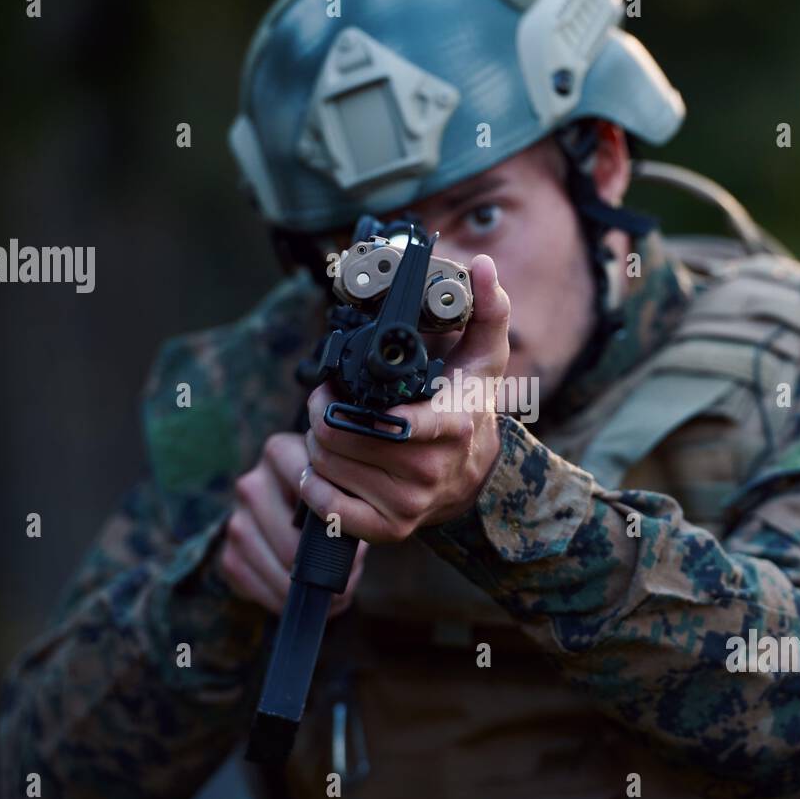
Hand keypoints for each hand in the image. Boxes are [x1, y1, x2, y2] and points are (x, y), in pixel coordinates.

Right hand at [217, 431, 368, 615]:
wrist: (297, 518)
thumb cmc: (332, 500)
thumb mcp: (345, 491)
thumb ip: (347, 508)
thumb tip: (346, 554)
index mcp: (281, 453)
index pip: (308, 484)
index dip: (334, 520)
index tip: (351, 537)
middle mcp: (251, 483)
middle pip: (291, 539)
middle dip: (322, 566)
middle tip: (346, 575)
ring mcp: (236, 520)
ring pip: (276, 566)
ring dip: (306, 586)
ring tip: (330, 589)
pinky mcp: (229, 555)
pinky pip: (257, 587)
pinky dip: (283, 598)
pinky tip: (300, 594)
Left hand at [299, 254, 508, 542]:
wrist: (476, 476)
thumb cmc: (469, 408)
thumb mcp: (483, 357)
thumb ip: (486, 309)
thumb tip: (482, 268)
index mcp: (450, 425)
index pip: (389, 422)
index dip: (345, 403)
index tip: (339, 385)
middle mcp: (429, 471)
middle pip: (337, 438)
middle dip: (321, 412)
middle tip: (327, 401)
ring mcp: (409, 505)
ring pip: (326, 468)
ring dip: (315, 444)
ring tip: (331, 429)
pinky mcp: (389, 530)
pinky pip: (327, 508)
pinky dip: (314, 483)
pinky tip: (324, 466)